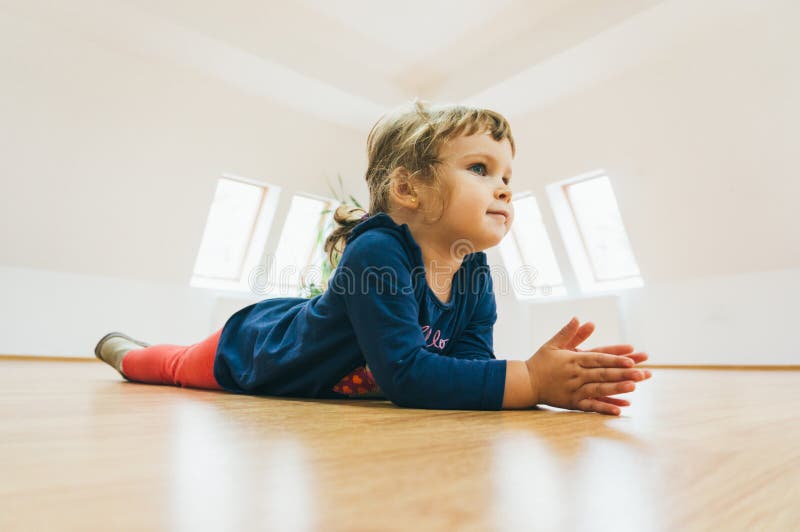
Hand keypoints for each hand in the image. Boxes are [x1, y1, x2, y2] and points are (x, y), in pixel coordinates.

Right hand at [525, 317, 651, 415]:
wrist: (525, 383)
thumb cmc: (540, 362)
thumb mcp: (552, 344)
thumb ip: (568, 332)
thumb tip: (579, 318)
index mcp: (573, 359)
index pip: (598, 358)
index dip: (615, 358)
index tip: (631, 358)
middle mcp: (576, 375)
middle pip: (603, 373)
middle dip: (624, 373)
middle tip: (643, 373)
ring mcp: (574, 390)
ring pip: (599, 389)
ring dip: (617, 389)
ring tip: (634, 387)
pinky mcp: (572, 402)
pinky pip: (591, 406)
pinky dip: (605, 408)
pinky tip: (619, 409)